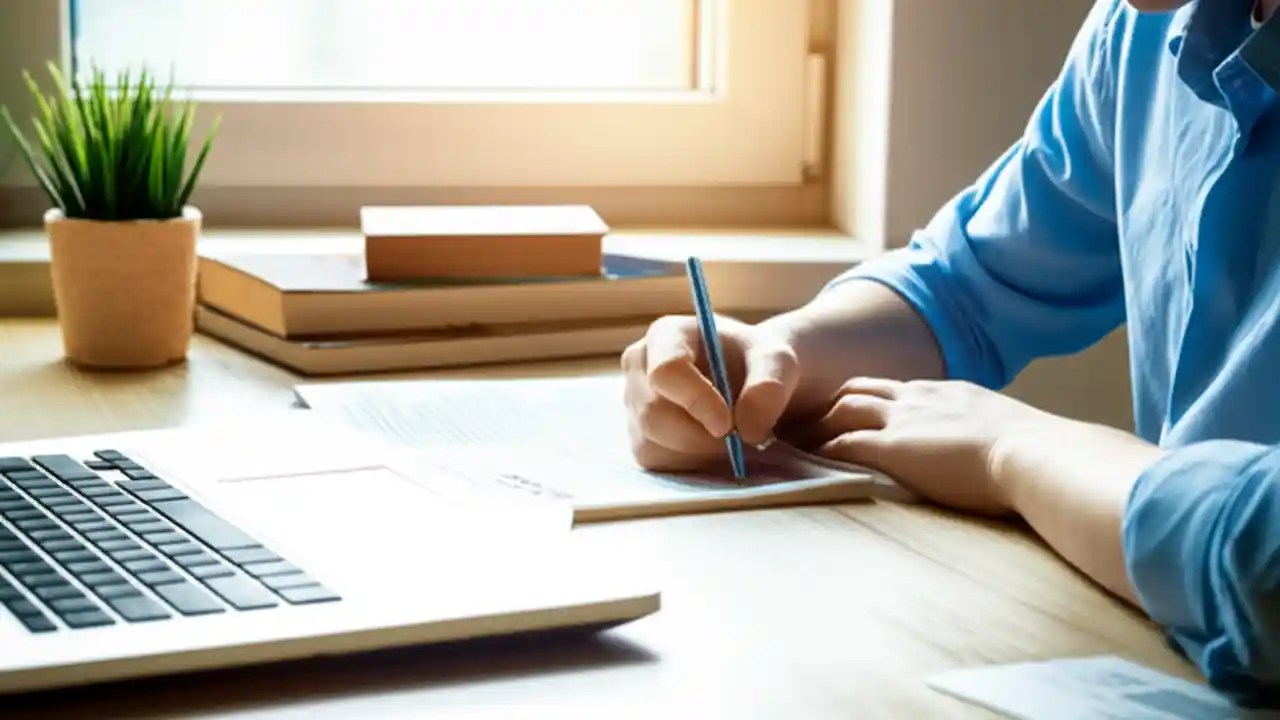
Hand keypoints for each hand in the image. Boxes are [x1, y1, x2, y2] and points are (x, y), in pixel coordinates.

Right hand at [622, 315, 798, 471]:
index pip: (666, 371)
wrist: (747, 382)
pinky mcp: (639, 436)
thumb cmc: (755, 363)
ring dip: (698, 454)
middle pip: (654, 414)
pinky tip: (712, 448)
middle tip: (739, 440)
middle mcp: (639, 366)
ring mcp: (634, 403)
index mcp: (666, 335)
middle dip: (700, 437)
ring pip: (652, 444)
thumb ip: (770, 386)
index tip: (727, 425)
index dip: (695, 401)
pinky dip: (690, 464)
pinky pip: (656, 462)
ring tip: (730, 439)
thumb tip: (748, 429)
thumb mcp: (777, 362)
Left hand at [796, 378, 1061, 514]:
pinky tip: (804, 462)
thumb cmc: (1037, 457)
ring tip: (795, 441)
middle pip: (860, 390)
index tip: (855, 415)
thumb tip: (1004, 464)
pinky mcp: (890, 447)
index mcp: (949, 393)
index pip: (896, 390)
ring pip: (843, 411)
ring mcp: (902, 420)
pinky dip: (820, 450)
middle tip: (810, 422)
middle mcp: (919, 397)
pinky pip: (842, 443)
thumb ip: (991, 443)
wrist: (1036, 454)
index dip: (870, 401)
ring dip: (817, 426)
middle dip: (833, 404)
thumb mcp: (1008, 436)